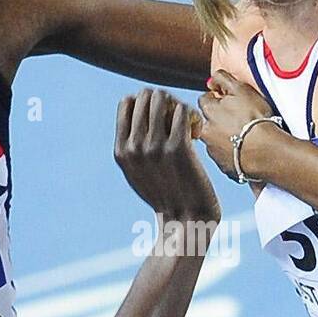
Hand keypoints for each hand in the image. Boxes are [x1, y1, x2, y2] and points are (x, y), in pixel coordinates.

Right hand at [115, 87, 219, 222]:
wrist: (186, 221)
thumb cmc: (167, 195)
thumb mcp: (138, 172)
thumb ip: (133, 145)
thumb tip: (135, 107)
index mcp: (120, 151)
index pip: (126, 102)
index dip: (146, 103)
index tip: (161, 120)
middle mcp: (133, 146)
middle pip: (146, 95)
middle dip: (165, 101)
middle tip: (178, 122)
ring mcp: (154, 146)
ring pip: (164, 97)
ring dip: (179, 105)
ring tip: (188, 126)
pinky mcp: (178, 147)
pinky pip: (183, 110)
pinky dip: (193, 117)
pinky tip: (197, 134)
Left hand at [195, 69, 274, 180]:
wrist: (265, 151)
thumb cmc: (256, 120)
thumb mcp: (241, 89)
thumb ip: (223, 79)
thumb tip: (211, 80)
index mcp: (208, 112)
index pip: (205, 100)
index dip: (217, 99)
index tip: (229, 101)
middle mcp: (206, 133)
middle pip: (208, 122)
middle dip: (219, 119)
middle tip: (239, 119)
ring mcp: (214, 151)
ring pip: (215, 140)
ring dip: (225, 137)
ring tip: (244, 135)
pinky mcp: (224, 166)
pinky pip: (225, 157)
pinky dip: (232, 153)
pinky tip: (245, 149)